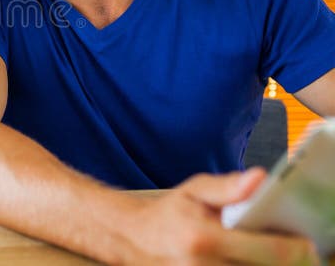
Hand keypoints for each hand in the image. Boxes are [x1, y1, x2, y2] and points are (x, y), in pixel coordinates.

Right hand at [116, 168, 319, 264]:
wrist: (132, 238)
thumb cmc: (169, 213)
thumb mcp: (194, 191)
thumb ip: (227, 187)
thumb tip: (260, 178)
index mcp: (204, 239)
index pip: (270, 252)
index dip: (296, 249)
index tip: (304, 243)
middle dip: (284, 263)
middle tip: (291, 252)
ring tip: (264, 255)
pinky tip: (244, 262)